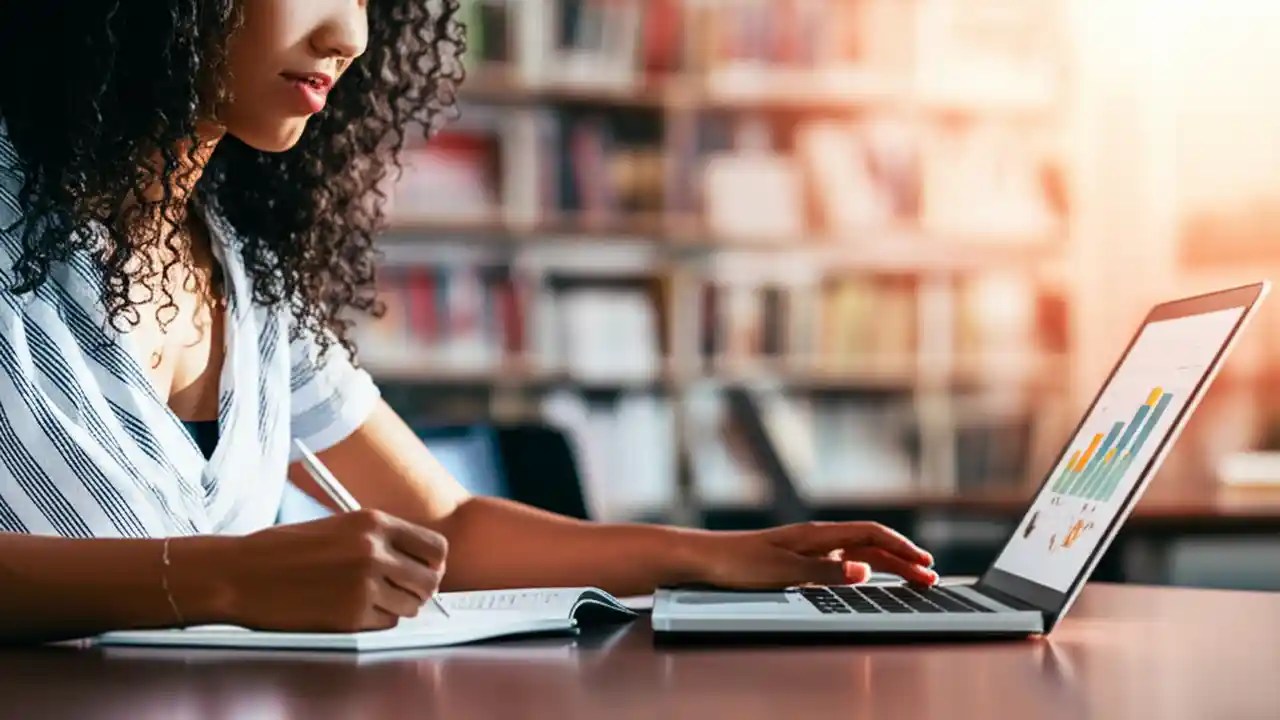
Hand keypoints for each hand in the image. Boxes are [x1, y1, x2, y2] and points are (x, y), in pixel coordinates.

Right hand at [193, 509, 447, 631]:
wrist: (241, 573)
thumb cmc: (285, 550)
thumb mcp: (341, 527)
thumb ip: (381, 540)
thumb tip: (419, 562)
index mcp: (374, 522)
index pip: (435, 547)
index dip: (433, 563)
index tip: (423, 570)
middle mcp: (375, 552)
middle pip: (430, 581)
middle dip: (420, 589)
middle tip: (402, 591)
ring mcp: (365, 586)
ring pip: (411, 606)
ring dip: (397, 607)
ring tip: (369, 598)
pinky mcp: (351, 616)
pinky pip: (385, 624)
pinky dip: (375, 621)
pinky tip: (350, 609)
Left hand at [690, 521, 936, 588]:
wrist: (704, 559)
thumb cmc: (739, 564)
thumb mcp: (784, 571)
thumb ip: (826, 571)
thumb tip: (865, 570)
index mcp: (816, 534)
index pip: (871, 534)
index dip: (901, 548)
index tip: (925, 563)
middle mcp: (816, 537)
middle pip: (870, 544)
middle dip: (903, 559)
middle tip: (930, 577)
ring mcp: (809, 548)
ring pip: (858, 553)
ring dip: (887, 564)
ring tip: (912, 578)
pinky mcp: (798, 560)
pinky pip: (842, 561)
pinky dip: (865, 568)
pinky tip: (871, 577)